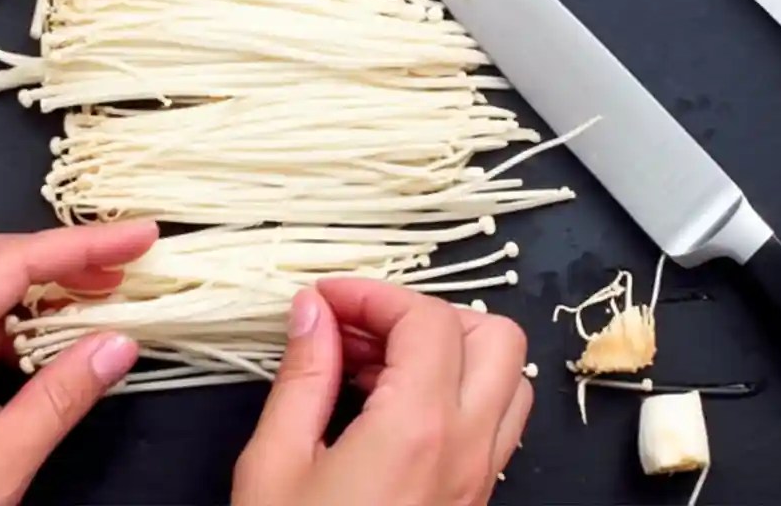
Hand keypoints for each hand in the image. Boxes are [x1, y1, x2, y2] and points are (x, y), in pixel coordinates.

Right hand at [232, 279, 532, 505]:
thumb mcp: (274, 465)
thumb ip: (301, 376)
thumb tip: (312, 312)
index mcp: (416, 430)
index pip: (426, 319)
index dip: (372, 294)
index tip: (324, 299)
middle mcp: (466, 447)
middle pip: (491, 335)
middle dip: (424, 314)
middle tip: (357, 330)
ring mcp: (480, 476)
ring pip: (506, 377)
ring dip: (450, 351)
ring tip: (375, 366)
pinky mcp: (475, 497)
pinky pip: (494, 421)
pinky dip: (456, 391)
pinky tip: (390, 407)